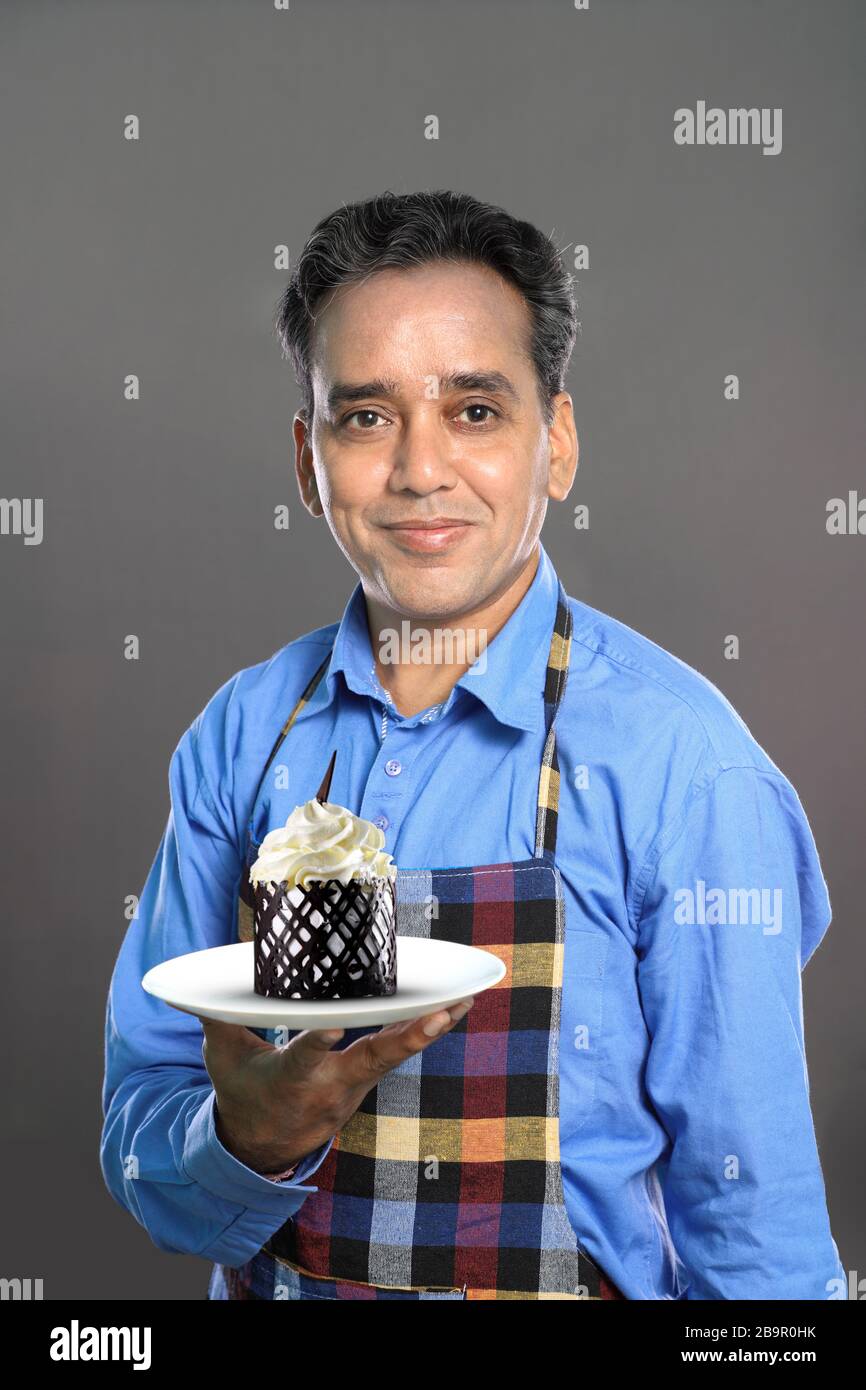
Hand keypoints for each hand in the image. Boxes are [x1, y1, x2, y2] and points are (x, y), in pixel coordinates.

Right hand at [197, 999, 474, 1174]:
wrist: (264, 1145)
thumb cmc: (242, 1092)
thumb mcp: (223, 1060)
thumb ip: (216, 1019)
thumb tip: (192, 982)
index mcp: (290, 1080)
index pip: (303, 1058)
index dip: (318, 1044)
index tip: (335, 1027)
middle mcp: (331, 1085)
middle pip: (373, 1061)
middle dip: (408, 1040)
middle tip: (440, 1015)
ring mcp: (356, 1085)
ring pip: (396, 1055)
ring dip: (432, 1029)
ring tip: (465, 999)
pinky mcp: (369, 1079)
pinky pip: (402, 1052)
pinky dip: (429, 1029)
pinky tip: (457, 1004)